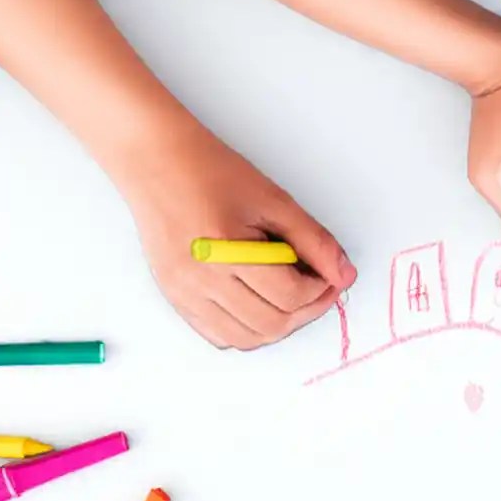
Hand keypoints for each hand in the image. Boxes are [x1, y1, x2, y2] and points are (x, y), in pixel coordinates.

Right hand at [121, 126, 354, 349]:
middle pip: (271, 324)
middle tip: (319, 287)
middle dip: (307, 311)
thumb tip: (344, 274)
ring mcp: (183, 293)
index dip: (321, 290)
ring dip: (279, 325)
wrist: (156, 162)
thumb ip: (313, 240)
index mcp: (224, 251)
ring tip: (291, 296)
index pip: (289, 296)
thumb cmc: (209, 172)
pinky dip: (247, 329)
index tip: (330, 275)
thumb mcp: (272, 200)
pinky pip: (219, 335)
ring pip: (246, 338)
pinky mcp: (174, 297)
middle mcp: (199, 280)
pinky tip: (260, 303)